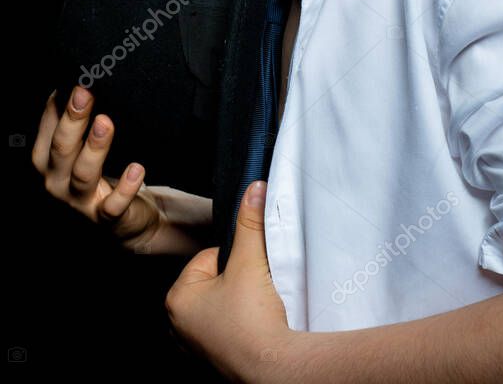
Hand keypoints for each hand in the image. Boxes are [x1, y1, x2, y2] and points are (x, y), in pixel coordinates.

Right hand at [31, 84, 168, 252]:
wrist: (123, 220)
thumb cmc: (100, 175)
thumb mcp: (81, 148)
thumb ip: (77, 121)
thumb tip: (79, 81)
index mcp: (48, 161)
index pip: (47, 130)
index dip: (57, 106)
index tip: (74, 79)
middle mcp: (58, 182)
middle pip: (61, 149)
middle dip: (73, 119)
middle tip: (84, 93)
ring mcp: (81, 202)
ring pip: (83, 174)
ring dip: (95, 147)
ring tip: (105, 123)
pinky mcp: (107, 218)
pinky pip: (114, 205)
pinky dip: (125, 188)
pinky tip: (137, 168)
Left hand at [165, 181, 301, 382]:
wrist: (273, 367)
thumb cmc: (252, 319)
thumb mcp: (250, 260)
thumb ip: (250, 222)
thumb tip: (254, 188)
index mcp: (177, 298)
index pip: (208, 256)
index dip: (235, 257)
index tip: (249, 270)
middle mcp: (178, 324)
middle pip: (214, 279)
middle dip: (235, 279)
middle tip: (253, 289)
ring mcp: (194, 345)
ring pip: (221, 303)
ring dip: (238, 300)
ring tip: (255, 307)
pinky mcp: (213, 359)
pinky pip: (225, 327)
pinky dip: (239, 322)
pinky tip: (254, 325)